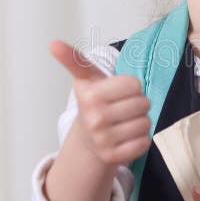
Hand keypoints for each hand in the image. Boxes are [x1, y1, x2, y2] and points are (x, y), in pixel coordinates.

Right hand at [49, 39, 151, 165]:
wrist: (87, 140)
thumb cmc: (94, 103)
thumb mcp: (86, 79)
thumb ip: (74, 59)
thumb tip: (53, 43)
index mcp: (90, 96)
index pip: (134, 83)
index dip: (130, 86)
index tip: (117, 91)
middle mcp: (95, 119)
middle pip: (143, 103)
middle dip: (137, 103)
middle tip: (121, 108)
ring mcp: (103, 140)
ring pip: (145, 123)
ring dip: (140, 122)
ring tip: (123, 122)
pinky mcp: (113, 157)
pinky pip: (144, 143)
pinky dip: (140, 139)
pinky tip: (126, 137)